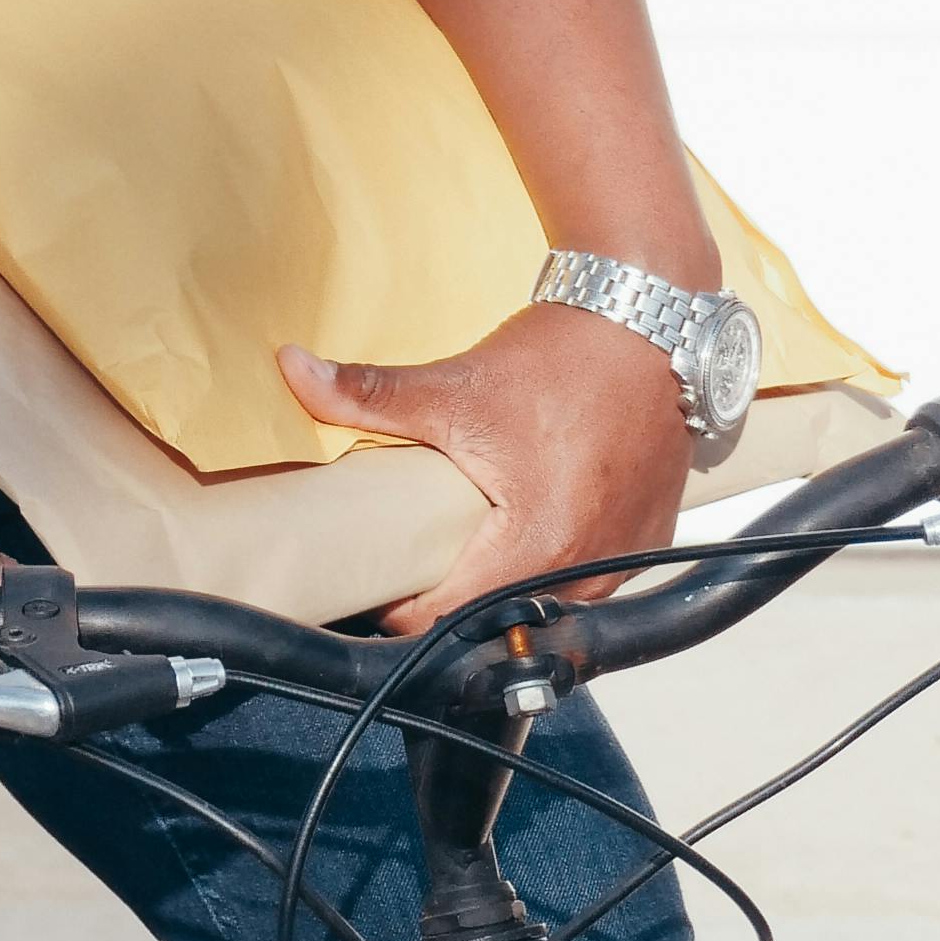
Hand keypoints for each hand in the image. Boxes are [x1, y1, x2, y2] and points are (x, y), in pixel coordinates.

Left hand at [279, 297, 690, 627]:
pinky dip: (554, 569)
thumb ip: (369, 393)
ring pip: (545, 604)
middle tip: (414, 563)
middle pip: (497, 616)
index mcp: (538, 545)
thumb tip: (293, 370)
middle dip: (452, 599)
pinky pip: (588, 580)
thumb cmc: (558, 360)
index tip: (375, 583)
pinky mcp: (647, 542)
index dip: (399, 608)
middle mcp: (589, 568)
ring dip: (506, 587)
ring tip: (469, 553)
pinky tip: (527, 537)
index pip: (446, 617)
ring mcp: (625, 560)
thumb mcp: (455, 386)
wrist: (645, 323)